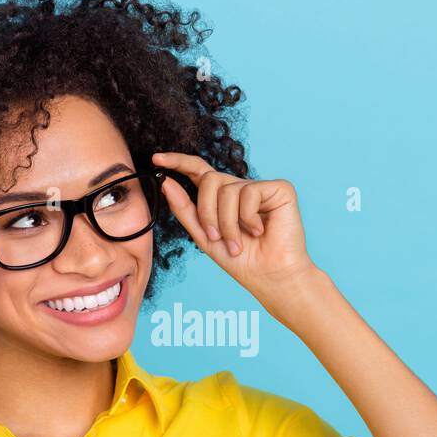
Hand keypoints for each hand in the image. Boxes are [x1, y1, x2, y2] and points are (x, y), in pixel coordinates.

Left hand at [151, 151, 322, 308]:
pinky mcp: (279, 189)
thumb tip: (166, 182)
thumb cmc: (241, 260)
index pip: (199, 170)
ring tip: (238, 243)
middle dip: (207, 212)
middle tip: (216, 238)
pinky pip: (250, 193)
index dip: (179, 161)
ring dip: (228, 223)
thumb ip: (184, 209)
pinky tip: (260, 230)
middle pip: (210, 180)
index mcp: (222, 197)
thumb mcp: (204, 236)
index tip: (157, 159)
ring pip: (228, 189)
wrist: (270, 276)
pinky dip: (249, 218)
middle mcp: (240, 188)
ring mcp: (260, 187)